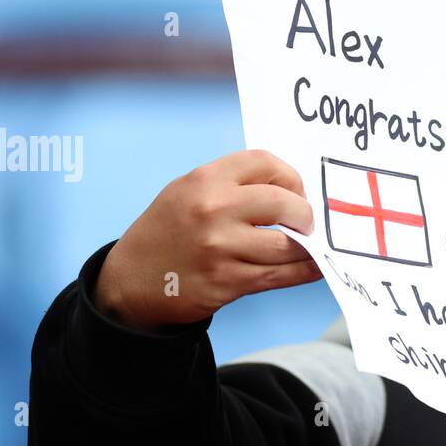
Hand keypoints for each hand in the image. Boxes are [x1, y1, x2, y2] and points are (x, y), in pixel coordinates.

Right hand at [94, 149, 321, 330]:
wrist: (131, 280)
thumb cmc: (167, 232)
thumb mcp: (187, 192)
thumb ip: (232, 185)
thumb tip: (290, 193)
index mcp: (205, 180)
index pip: (265, 163)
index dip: (290, 177)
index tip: (296, 192)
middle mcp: (213, 210)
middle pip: (285, 204)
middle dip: (305, 214)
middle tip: (307, 223)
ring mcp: (221, 248)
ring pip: (288, 246)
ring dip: (308, 248)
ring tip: (311, 247)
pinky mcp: (228, 282)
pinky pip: (280, 275)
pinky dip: (304, 271)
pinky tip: (314, 267)